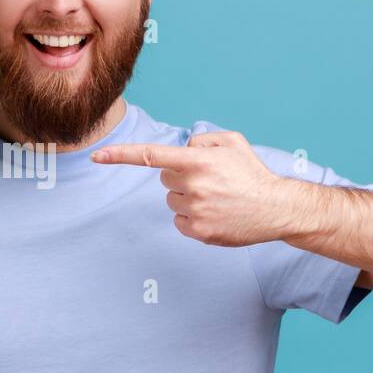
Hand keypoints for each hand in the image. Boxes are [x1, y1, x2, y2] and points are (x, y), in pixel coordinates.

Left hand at [91, 130, 293, 246]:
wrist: (276, 208)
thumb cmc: (252, 173)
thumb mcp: (232, 142)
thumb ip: (201, 140)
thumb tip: (182, 151)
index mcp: (197, 161)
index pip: (151, 155)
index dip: (120, 155)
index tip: (96, 156)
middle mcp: (192, 186)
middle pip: (164, 178)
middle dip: (180, 176)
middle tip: (209, 180)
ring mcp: (194, 211)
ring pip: (172, 200)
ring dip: (187, 197)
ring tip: (217, 198)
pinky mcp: (199, 232)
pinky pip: (179, 221)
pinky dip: (191, 217)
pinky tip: (215, 213)